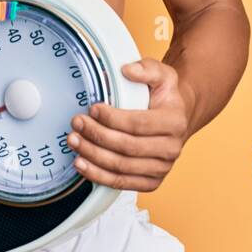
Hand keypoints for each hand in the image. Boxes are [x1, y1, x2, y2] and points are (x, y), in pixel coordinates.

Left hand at [65, 57, 192, 191]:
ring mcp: (162, 168)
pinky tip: (82, 164)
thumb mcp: (162, 75)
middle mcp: (171, 149)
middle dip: (97, 135)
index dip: (112, 118)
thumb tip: (127, 69)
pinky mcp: (151, 182)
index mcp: (175, 122)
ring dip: (93, 156)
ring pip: (121, 167)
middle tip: (77, 123)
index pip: (138, 124)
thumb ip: (147, 68)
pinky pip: (121, 183)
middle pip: (127, 147)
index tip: (93, 108)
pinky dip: (98, 176)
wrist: (177, 118)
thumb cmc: (165, 98)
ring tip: (74, 141)